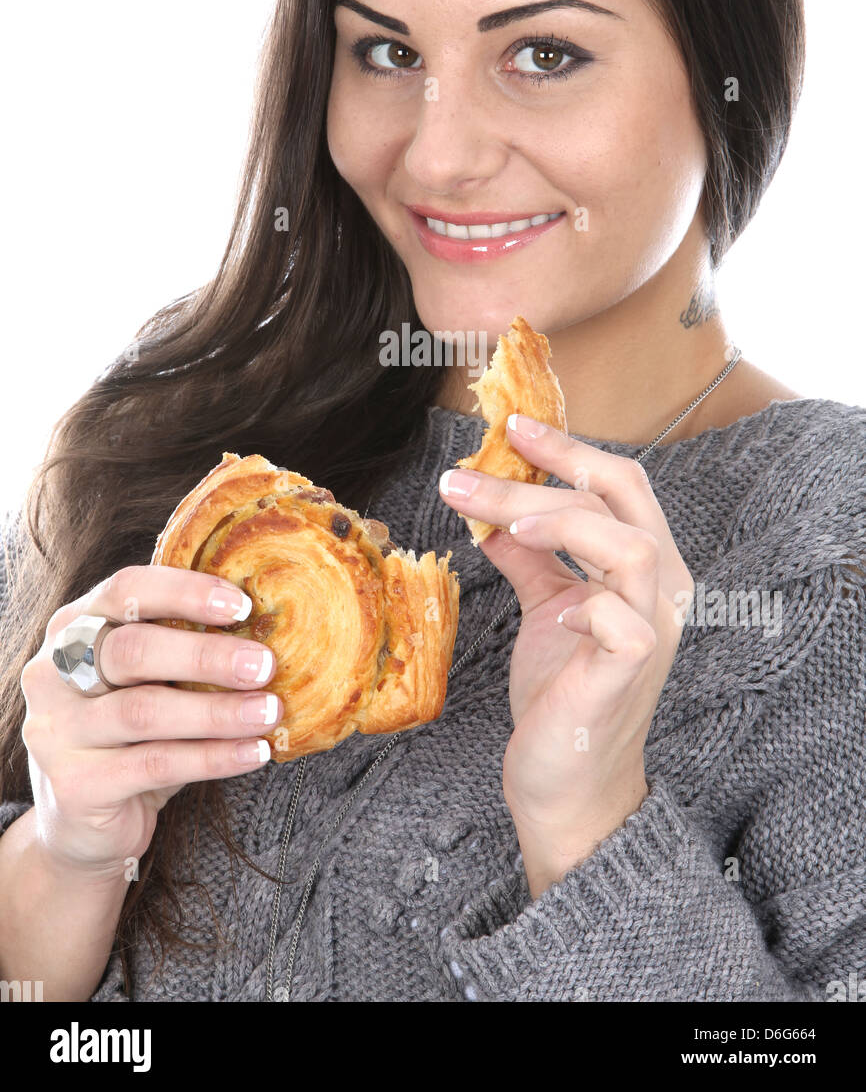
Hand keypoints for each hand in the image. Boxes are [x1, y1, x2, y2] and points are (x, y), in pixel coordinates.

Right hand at [20, 565, 282, 880]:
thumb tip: (268, 630)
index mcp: (72, 628)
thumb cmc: (130, 736)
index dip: (184, 592)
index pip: (124, 591)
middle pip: (131, 650)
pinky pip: (155, 764)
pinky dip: (213, 757)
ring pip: (144, 711)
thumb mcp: (148, 682)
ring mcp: (57, 731)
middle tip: (264, 664)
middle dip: (205, 654)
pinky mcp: (75, 785)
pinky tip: (253, 753)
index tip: (241, 605)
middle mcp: (52, 674)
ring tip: (269, 711)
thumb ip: (182, 650)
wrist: (81, 825)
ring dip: (217, 710)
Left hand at [439, 413, 693, 896]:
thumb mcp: (546, 608)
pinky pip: (622, 619)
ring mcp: (653, 629)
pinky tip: (554, 610)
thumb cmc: (564, 693)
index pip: (618, 483)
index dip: (569, 450)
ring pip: (629, 544)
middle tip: (486, 456)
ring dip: (562, 521)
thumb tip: (493, 513)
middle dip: (556, 464)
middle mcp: (661, 589)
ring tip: (504, 520)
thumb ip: (532, 559)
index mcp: (643, 566)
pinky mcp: (632, 670)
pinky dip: (584, 600)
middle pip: (624, 495)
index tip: (513, 428)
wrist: (568, 781)